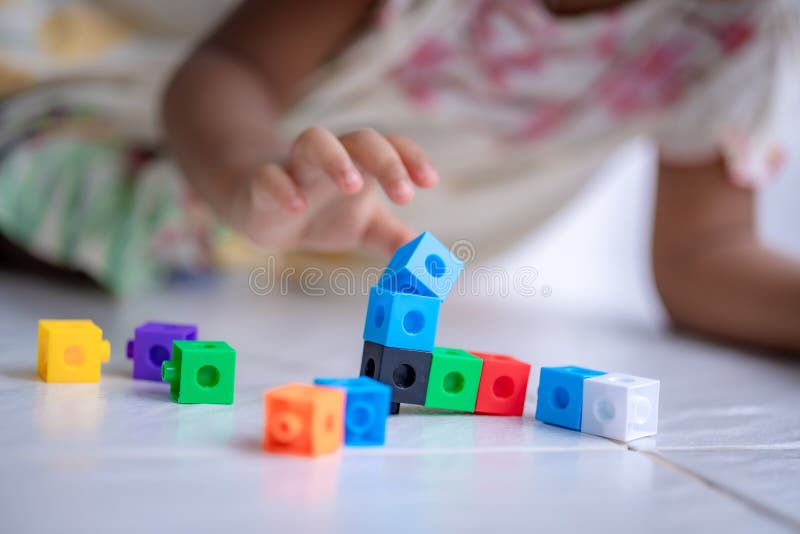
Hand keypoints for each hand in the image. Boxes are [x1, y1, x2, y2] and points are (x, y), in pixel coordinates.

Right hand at [239, 127, 438, 256]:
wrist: (268, 216)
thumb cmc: (324, 214)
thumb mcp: (365, 228)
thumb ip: (394, 239)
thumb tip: (426, 258)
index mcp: (361, 164)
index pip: (391, 146)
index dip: (411, 158)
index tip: (430, 182)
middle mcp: (331, 158)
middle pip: (360, 139)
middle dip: (386, 161)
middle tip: (404, 195)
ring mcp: (295, 167)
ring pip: (313, 141)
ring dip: (335, 158)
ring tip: (353, 185)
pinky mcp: (262, 185)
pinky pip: (268, 176)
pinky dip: (282, 187)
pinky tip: (296, 207)